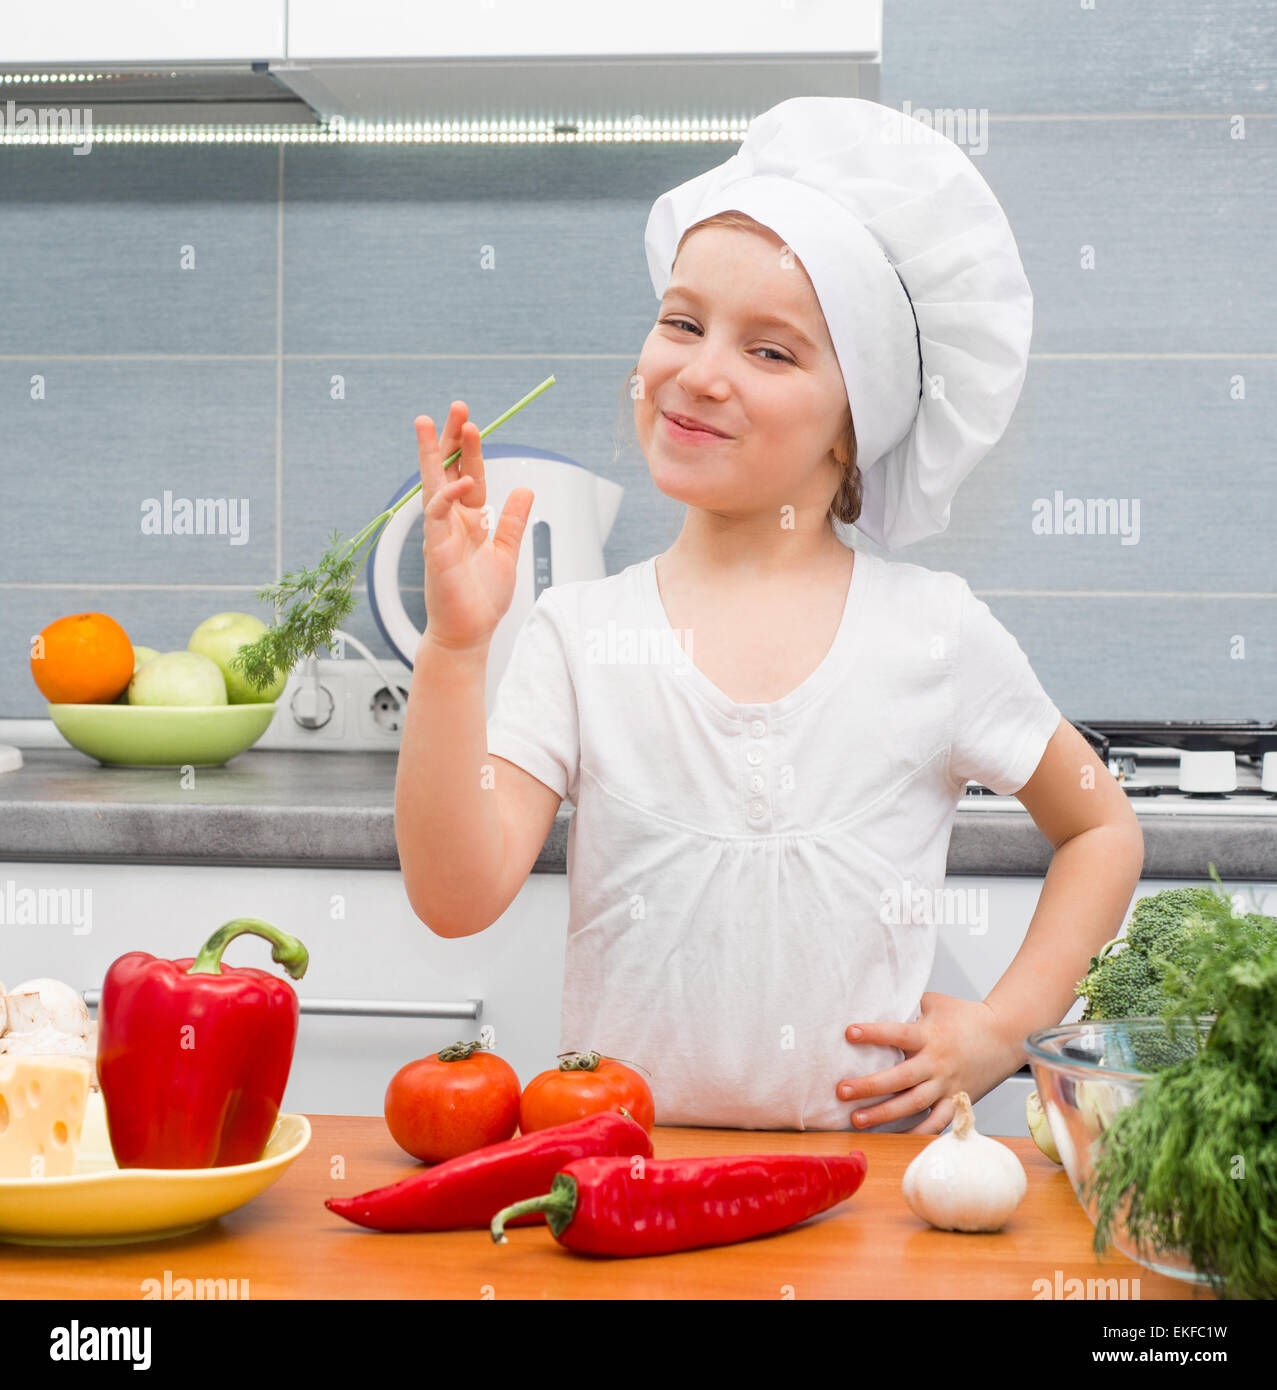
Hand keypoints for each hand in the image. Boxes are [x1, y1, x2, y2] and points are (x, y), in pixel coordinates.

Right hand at [416, 402, 533, 651]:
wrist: (469, 633)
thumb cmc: (481, 599)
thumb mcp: (506, 552)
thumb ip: (512, 520)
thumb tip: (525, 489)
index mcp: (469, 520)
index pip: (469, 475)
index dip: (470, 450)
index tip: (471, 422)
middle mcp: (452, 521)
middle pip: (447, 470)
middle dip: (450, 438)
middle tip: (456, 408)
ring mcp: (441, 533)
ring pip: (434, 484)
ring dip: (436, 453)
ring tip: (440, 423)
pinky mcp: (436, 549)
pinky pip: (438, 515)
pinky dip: (449, 497)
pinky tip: (463, 482)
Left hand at [835, 991, 1021, 1134]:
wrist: (1007, 1035)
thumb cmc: (968, 1016)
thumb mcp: (936, 1003)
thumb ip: (908, 1007)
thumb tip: (880, 1004)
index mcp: (930, 1035)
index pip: (897, 1033)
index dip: (873, 1034)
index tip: (849, 1033)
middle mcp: (937, 1063)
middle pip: (900, 1078)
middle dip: (869, 1086)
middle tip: (842, 1091)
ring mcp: (947, 1085)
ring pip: (913, 1104)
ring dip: (884, 1114)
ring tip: (857, 1120)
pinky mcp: (957, 1100)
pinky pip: (936, 1123)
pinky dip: (917, 1132)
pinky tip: (894, 1137)